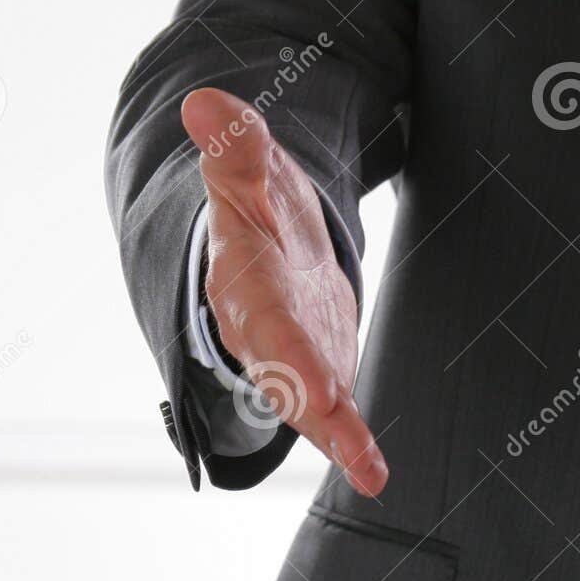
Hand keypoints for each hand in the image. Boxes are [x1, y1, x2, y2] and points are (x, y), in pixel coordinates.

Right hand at [181, 87, 387, 495]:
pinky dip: (351, 442)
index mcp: (249, 284)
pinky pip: (336, 412)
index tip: (313, 389)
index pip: (268, 318)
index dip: (288, 354)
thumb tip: (205, 103)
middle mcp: (267, 331)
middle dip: (312, 404)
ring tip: (368, 472)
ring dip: (338, 435)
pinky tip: (374, 477)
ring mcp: (295, 359)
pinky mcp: (322, 371)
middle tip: (342, 440)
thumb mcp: (251, 174)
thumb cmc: (258, 212)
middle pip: (288, 373)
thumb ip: (236, 146)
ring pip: (313, 404)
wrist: (265, 246)